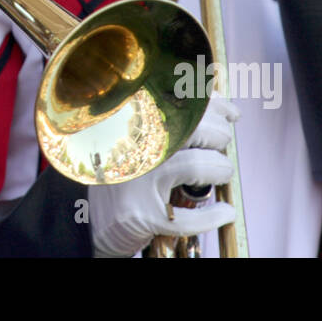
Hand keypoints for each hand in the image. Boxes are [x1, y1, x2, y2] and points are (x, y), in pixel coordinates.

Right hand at [88, 97, 239, 256]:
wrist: (90, 218)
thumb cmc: (126, 174)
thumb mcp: (139, 140)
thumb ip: (173, 122)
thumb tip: (223, 107)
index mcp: (132, 122)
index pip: (180, 101)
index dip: (214, 105)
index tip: (231, 114)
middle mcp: (133, 147)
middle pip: (194, 129)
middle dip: (220, 136)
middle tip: (221, 146)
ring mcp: (138, 183)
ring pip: (195, 166)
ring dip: (220, 169)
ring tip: (223, 174)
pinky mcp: (144, 216)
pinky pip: (188, 216)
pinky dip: (214, 215)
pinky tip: (225, 212)